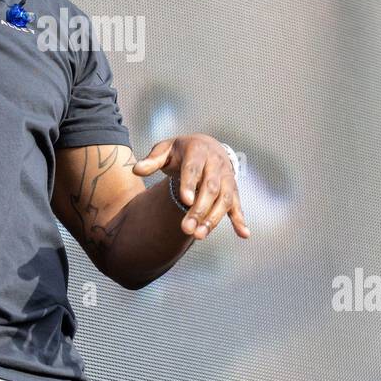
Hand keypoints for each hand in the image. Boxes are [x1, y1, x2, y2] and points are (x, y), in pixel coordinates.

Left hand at [133, 135, 250, 240]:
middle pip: (210, 187)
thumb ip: (152, 160)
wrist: (206, 145)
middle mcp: (216, 163)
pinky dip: (240, 219)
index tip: (186, 201)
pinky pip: (238, 204)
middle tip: (186, 229)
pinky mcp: (233, 188)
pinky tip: (244, 234)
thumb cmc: (180, 151)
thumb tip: (136, 170)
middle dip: (200, 209)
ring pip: (224, 198)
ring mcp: (227, 176)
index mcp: (198, 150)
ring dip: (214, 218)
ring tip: (199, 236)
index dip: (190, 184)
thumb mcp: (165, 150)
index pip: (194, 168)